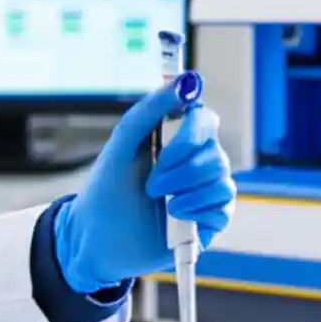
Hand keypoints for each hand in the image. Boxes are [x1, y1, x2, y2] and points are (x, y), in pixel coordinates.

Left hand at [54, 73, 235, 293]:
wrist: (97, 240)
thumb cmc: (107, 191)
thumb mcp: (121, 145)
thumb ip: (149, 110)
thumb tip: (186, 82)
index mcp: (175, 141)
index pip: (204, 121)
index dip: (193, 129)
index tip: (169, 139)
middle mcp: (195, 163)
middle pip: (215, 153)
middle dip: (180, 169)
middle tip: (151, 184)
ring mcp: (204, 192)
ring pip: (221, 180)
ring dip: (186, 190)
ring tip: (158, 201)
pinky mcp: (209, 221)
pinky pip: (223, 208)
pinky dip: (196, 210)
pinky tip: (174, 217)